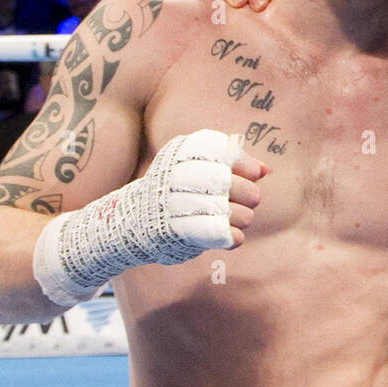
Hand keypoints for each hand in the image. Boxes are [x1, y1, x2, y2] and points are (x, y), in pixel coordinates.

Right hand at [32, 130, 266, 307]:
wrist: (122, 227)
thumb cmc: (170, 197)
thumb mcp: (194, 175)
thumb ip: (229, 168)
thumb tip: (265, 170)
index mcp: (175, 156)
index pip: (214, 148)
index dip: (239, 159)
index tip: (256, 172)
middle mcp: (169, 177)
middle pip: (220, 179)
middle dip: (244, 190)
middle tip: (253, 198)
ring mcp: (167, 205)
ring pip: (219, 207)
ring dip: (240, 216)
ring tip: (244, 220)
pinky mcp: (169, 232)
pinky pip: (210, 232)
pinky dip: (229, 236)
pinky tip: (235, 238)